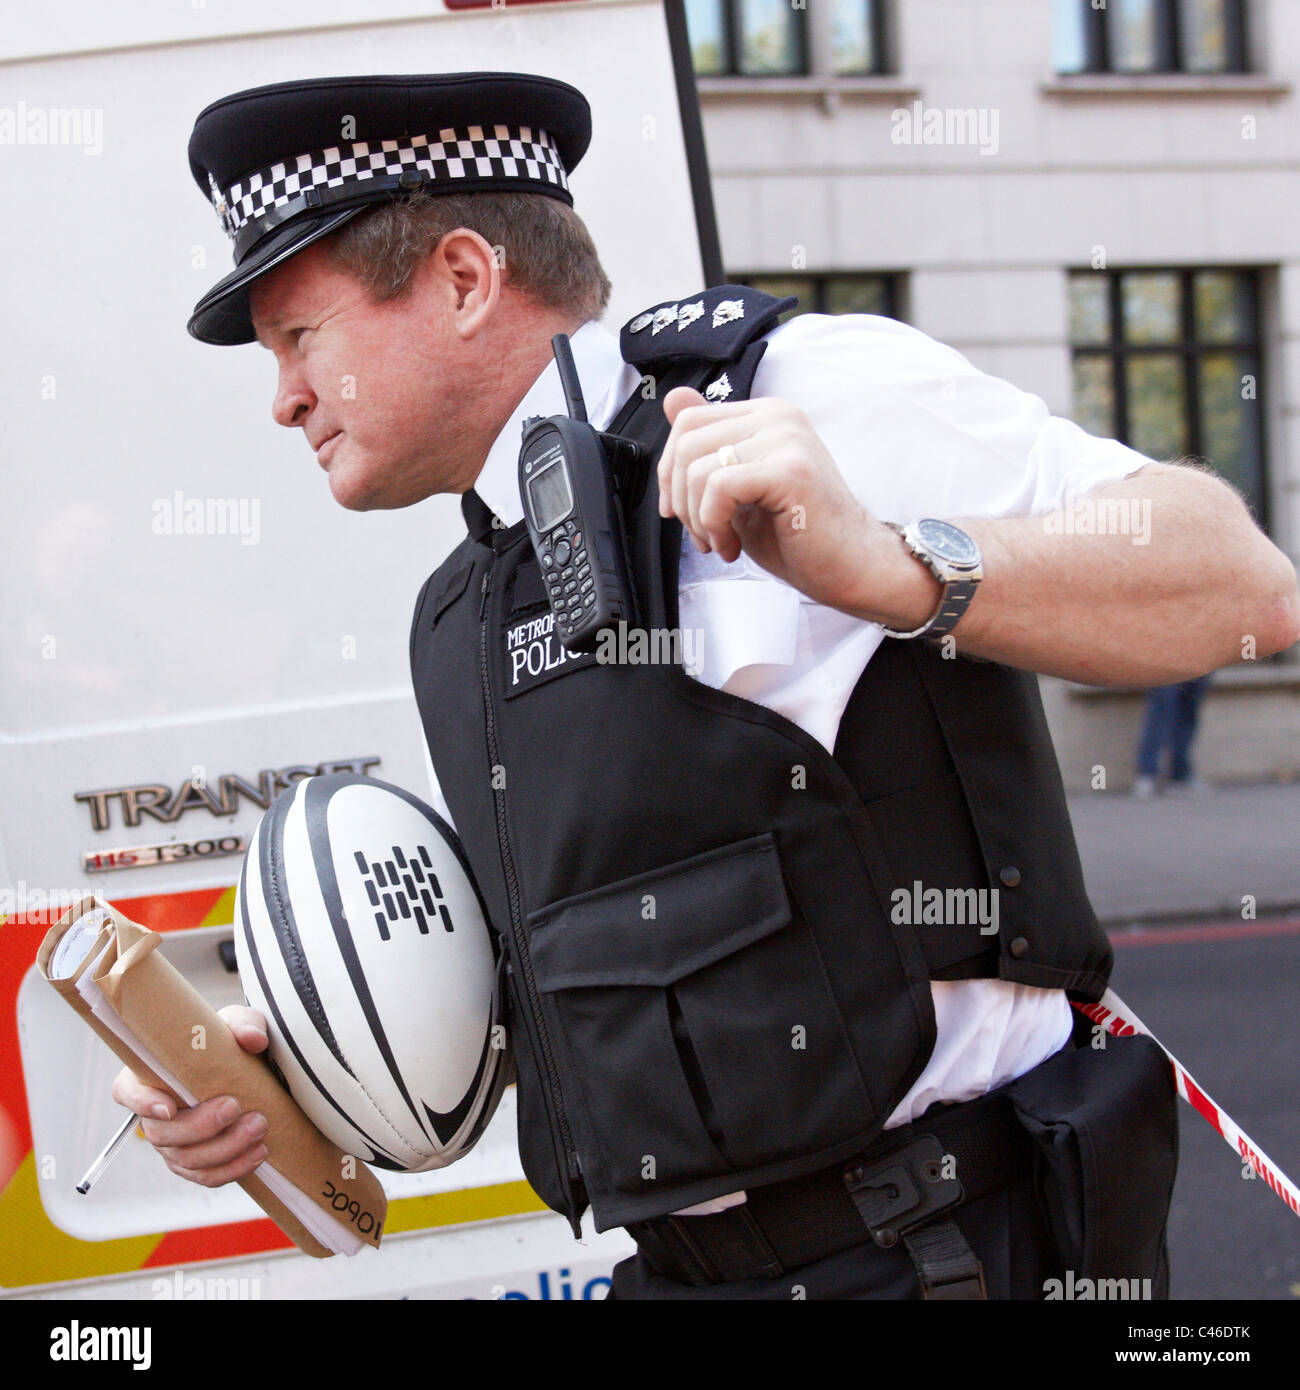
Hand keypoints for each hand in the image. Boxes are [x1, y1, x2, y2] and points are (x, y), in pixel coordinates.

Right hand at [111, 1004, 271, 1188]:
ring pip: (186, 1160)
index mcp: (149, 1076)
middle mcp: (154, 1115)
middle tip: (235, 1107)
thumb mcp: (234, 1024)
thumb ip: (244, 1024)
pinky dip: (233, 1168)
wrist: (247, 1070)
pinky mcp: (195, 1162)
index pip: (127, 1092)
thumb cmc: (226, 1043)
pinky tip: (258, 1152)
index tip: (169, 1108)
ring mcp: (173, 1143)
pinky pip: (206, 1176)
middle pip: (161, 1134)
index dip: (142, 1103)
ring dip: (224, 1149)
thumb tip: (254, 1039)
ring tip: (258, 1127)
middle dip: (200, 1126)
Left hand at [656, 386, 896, 613]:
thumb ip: (708, 446)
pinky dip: (714, 525)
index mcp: (765, 416)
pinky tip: (732, 545)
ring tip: (722, 542)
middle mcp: (777, 417)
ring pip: (698, 468)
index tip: (679, 510)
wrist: (848, 566)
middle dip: (680, 499)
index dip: (670, 471)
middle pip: (687, 442)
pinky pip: (719, 488)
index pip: (689, 420)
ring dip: (698, 519)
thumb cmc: (797, 534)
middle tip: (703, 534)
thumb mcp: (738, 488)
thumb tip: (671, 399)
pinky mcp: (790, 470)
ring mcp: (786, 439)